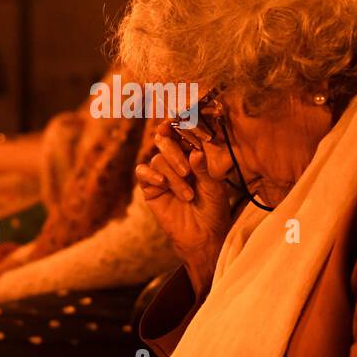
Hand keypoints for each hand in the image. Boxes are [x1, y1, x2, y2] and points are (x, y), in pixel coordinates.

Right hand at [135, 121, 231, 291]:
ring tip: (187, 195)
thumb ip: (204, 169)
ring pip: (158, 159)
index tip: (176, 119)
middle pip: (166, 141)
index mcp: (194, 155)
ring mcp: (162, 173)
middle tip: (187, 170)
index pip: (183, 134)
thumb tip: (195, 152)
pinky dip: (151, 175)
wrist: (203, 236)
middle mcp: (177, 160)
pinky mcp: (151, 188)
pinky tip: (161, 184)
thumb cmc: (213, 210)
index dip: (178, 124)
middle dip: (174, 152)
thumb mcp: (214, 188)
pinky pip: (142, 172)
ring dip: (172, 176)